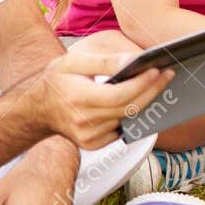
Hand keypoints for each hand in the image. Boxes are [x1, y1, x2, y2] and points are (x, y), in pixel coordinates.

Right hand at [36, 50, 172, 148]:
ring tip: (158, 83)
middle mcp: (83, 122)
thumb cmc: (57, 79)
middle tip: (167, 74)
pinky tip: (140, 100)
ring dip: (145, 101)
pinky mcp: (93, 144)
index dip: (142, 83)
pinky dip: (131, 114)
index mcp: (78, 98)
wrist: (37, 108)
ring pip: (128, 118)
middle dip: (152, 90)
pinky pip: (121, 128)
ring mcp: (88, 137)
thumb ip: (105, 61)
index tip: (158, 70)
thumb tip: (134, 60)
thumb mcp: (74, 61)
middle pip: (129, 107)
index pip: (120, 95)